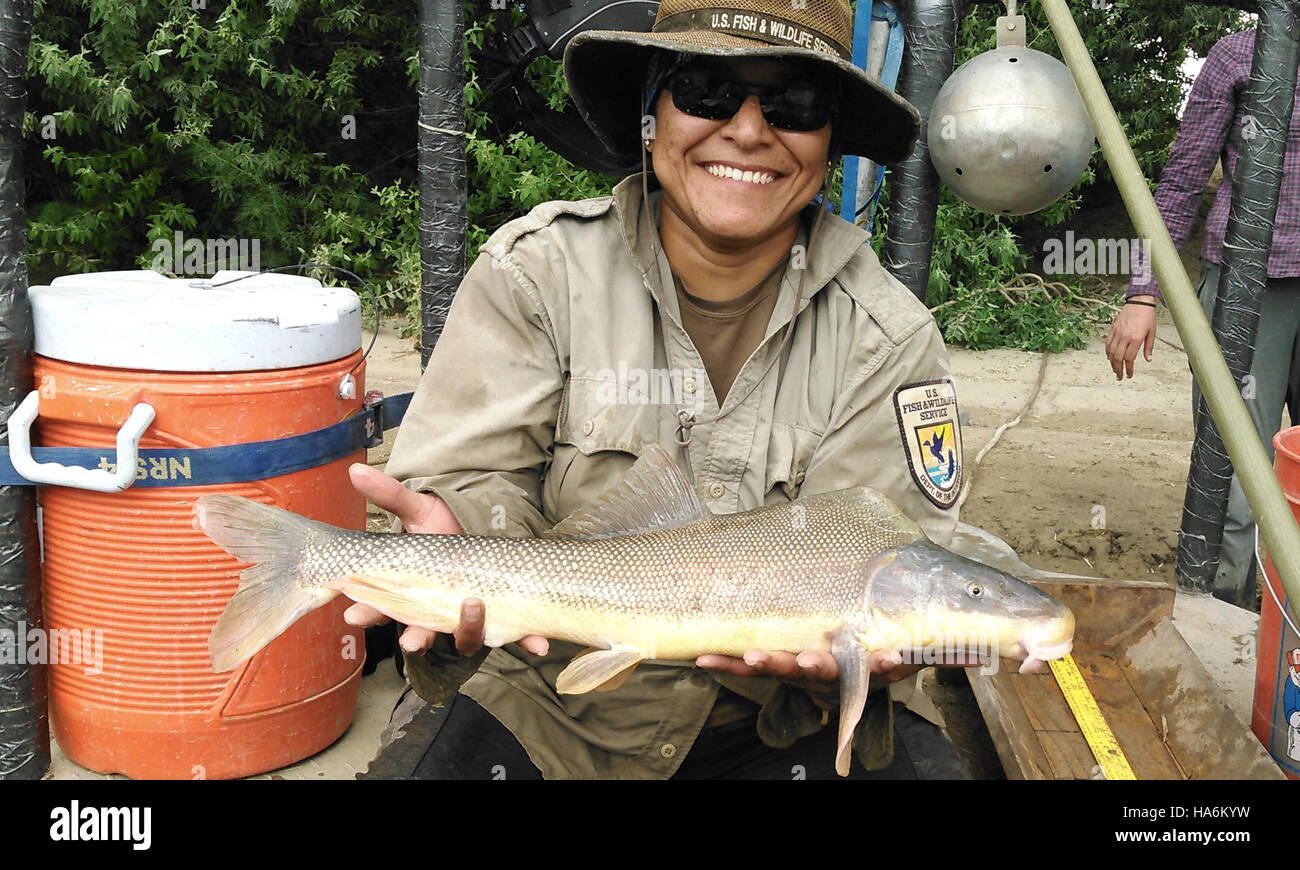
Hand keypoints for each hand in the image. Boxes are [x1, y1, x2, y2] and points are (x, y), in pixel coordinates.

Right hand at [344, 463, 548, 656]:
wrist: (486, 527)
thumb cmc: (445, 525)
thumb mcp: (419, 509)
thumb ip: (390, 494)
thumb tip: (355, 469)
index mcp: (412, 592)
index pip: (381, 609)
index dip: (367, 614)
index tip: (354, 616)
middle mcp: (439, 612)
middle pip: (423, 633)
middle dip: (416, 638)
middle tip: (411, 640)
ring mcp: (471, 619)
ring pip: (466, 638)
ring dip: (468, 630)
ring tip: (473, 606)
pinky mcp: (505, 617)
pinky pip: (516, 635)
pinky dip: (527, 641)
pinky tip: (538, 645)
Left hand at [696, 648, 985, 707]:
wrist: (861, 636)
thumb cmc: (896, 623)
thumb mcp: (928, 628)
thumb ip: (957, 632)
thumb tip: (1023, 634)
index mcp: (878, 657)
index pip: (883, 664)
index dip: (882, 663)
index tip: (883, 658)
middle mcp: (841, 667)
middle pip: (828, 672)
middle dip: (812, 667)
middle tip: (804, 661)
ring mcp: (806, 667)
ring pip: (785, 669)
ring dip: (767, 664)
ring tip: (749, 657)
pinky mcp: (776, 660)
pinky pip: (747, 660)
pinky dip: (724, 659)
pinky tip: (702, 656)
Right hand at [1105, 296, 1157, 379]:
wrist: (1139, 301)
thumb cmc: (1147, 315)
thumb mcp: (1152, 332)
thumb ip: (1149, 347)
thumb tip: (1148, 359)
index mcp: (1136, 338)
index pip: (1129, 358)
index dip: (1129, 369)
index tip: (1129, 375)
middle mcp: (1125, 336)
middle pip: (1118, 358)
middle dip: (1118, 369)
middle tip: (1120, 376)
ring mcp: (1117, 333)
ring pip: (1111, 352)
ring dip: (1112, 363)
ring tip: (1114, 369)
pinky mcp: (1113, 329)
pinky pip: (1107, 344)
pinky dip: (1107, 353)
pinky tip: (1109, 358)